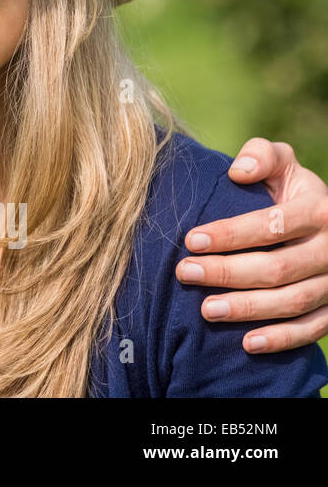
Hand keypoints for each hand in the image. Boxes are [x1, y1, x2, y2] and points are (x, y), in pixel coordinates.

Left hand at [174, 138, 327, 353]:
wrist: (325, 222)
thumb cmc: (289, 190)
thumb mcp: (282, 164)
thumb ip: (262, 156)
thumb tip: (239, 171)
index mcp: (320, 210)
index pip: (273, 225)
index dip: (231, 234)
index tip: (191, 240)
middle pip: (278, 267)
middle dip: (227, 272)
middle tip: (184, 272)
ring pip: (293, 301)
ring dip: (248, 308)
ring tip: (206, 309)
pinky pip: (312, 329)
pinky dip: (282, 339)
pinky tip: (247, 343)